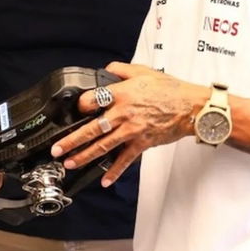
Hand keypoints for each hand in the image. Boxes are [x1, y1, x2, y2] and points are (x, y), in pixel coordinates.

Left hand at [50, 62, 206, 186]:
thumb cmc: (170, 90)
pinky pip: (125, 159)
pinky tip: (104, 180)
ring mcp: (132, 130)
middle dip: (72, 140)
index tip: (74, 111)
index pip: (93, 100)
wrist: (192, 107)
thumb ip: (121, 70)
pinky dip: (115, 171)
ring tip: (70, 163)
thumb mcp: (143, 72)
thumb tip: (107, 70)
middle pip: (92, 128)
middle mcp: (123, 113)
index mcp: (122, 94)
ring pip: (104, 146)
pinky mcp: (142, 143)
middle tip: (57, 149)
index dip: (80, 106)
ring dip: (85, 156)